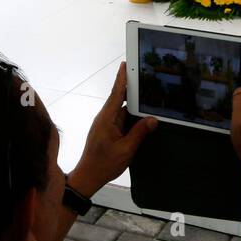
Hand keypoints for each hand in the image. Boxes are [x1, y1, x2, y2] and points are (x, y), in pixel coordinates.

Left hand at [69, 63, 157, 194]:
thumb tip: (152, 119)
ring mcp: (106, 124)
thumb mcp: (126, 149)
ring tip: (150, 99)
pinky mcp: (108, 131)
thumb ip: (139, 133)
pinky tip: (143, 118)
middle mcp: (105, 118)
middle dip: (133, 90)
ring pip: (123, 111)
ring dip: (134, 106)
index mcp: (107, 118)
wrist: (88, 176)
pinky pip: (122, 119)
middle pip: (121, 99)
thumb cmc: (104, 164)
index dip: (122, 78)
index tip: (126, 64)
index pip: (116, 93)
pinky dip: (132, 117)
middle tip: (146, 79)